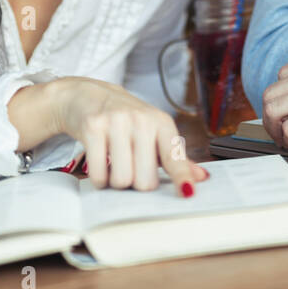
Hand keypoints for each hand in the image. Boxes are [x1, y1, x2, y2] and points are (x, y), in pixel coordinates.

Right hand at [46, 77, 208, 193]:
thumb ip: (175, 157)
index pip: (174, 157)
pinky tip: (99, 165)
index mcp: (161, 123)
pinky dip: (99, 179)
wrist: (87, 95)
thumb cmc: (124, 118)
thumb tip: (200, 177)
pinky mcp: (93, 127)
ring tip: (114, 164)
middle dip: (136, 183)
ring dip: (115, 181)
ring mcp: (116, 122)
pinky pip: (98, 174)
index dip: (181, 177)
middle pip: (145, 181)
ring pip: (122, 180)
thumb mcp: (153, 131)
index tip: (187, 193)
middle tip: (130, 166)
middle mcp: (141, 120)